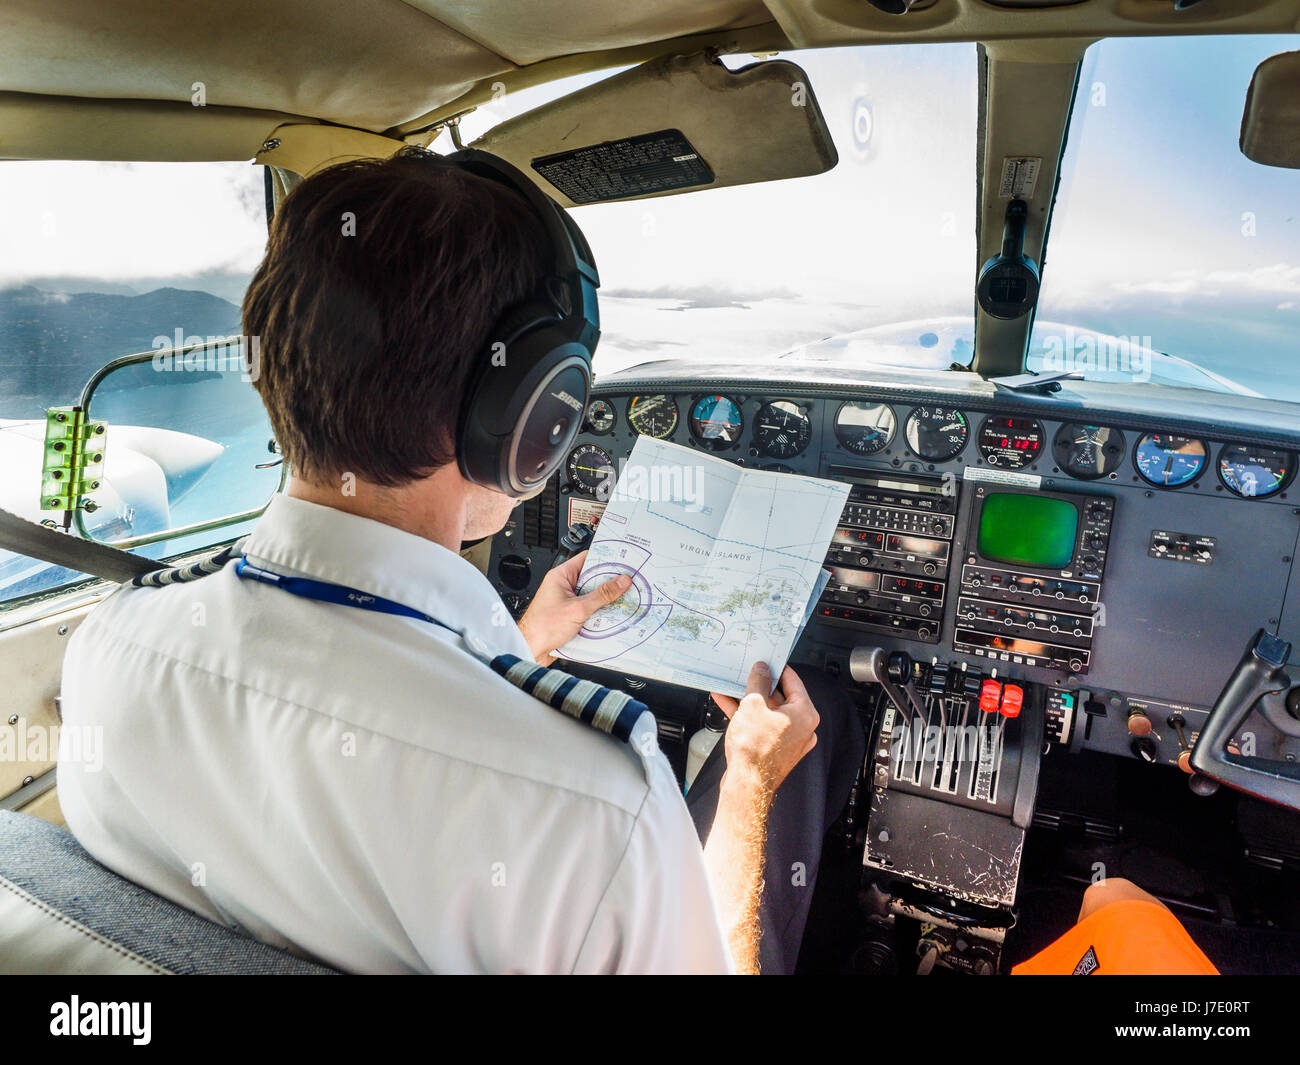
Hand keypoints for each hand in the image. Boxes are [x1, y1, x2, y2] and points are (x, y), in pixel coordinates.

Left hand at [516, 551, 632, 665]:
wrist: (531, 650)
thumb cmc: (541, 627)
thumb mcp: (578, 608)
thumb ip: (601, 595)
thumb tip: (621, 581)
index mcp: (561, 576)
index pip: (587, 558)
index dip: (605, 558)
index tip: (622, 560)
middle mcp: (564, 586)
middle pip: (592, 579)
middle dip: (609, 582)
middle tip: (627, 583)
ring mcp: (568, 601)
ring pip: (592, 595)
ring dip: (605, 600)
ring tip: (622, 599)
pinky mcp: (571, 615)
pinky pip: (590, 609)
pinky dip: (600, 612)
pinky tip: (610, 615)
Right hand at [710, 662, 818, 792]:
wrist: (746, 785)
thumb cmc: (755, 750)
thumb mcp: (753, 704)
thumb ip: (758, 683)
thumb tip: (762, 670)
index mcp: (805, 714)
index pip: (794, 681)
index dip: (778, 668)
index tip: (767, 660)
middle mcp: (802, 727)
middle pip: (781, 697)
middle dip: (761, 684)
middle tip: (748, 672)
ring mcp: (789, 740)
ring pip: (769, 711)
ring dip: (750, 699)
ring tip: (733, 686)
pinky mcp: (775, 749)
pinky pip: (763, 725)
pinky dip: (748, 715)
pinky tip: (728, 703)